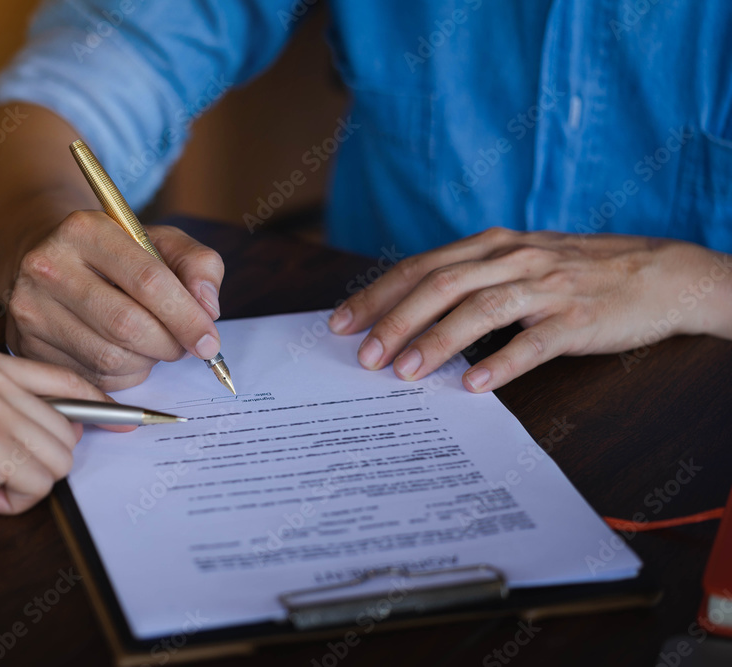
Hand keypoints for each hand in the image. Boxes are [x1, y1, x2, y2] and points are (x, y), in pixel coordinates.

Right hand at [0, 345, 132, 519]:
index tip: (127, 422)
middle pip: (70, 431)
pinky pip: (36, 484)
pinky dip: (10, 503)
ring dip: (26, 486)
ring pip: (58, 460)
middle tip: (0, 475)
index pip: (70, 381)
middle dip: (43, 465)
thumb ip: (6, 401)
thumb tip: (62, 429)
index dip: (104, 408)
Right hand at [5, 211, 223, 390]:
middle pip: (128, 325)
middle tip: (184, 345)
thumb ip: (198, 265)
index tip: (209, 341)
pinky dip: (123, 374)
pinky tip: (125, 353)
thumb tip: (207, 309)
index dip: (187, 318)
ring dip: (147, 361)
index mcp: (85, 230)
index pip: (148, 281)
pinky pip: (92, 377)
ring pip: (110, 358)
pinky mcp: (27, 344)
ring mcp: (32, 308)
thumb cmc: (115, 253)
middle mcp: (49, 266)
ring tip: (152, 344)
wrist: (49, 260)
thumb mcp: (160, 242)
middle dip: (169, 344)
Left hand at [328, 228, 731, 391]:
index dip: (377, 295)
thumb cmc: (577, 272)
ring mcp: (548, 286)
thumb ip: (470, 281)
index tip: (341, 323)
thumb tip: (408, 317)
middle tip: (363, 357)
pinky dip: (503, 363)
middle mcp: (514, 258)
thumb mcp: (518, 262)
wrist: (661, 272)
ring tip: (405, 373)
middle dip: (395, 321)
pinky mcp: (579, 316)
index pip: (420, 267)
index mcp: (492, 245)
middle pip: (441, 285)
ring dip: (438, 341)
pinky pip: (536, 341)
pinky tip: (475, 385)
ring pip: (481, 309)